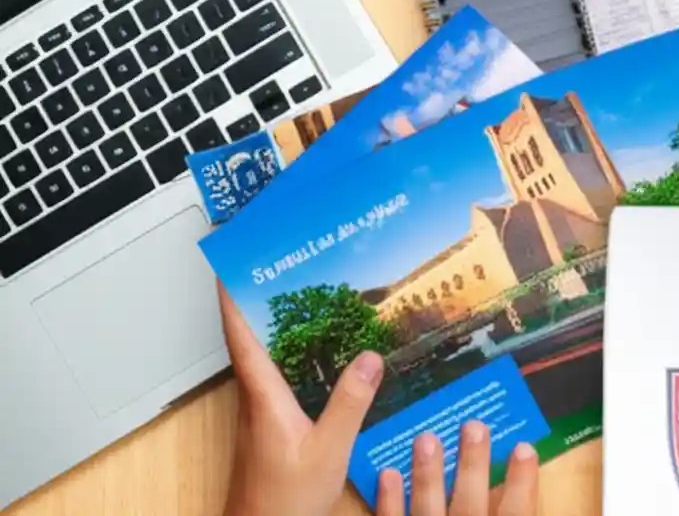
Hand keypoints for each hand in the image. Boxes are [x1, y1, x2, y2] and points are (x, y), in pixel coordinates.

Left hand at [218, 284, 384, 515]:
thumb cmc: (284, 500)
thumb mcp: (328, 450)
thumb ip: (349, 404)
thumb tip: (368, 357)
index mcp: (263, 396)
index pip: (241, 336)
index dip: (234, 298)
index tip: (231, 264)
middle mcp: (255, 399)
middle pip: (251, 340)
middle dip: (262, 303)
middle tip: (284, 270)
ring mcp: (260, 414)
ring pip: (265, 360)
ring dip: (280, 331)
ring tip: (310, 302)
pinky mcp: (269, 427)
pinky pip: (278, 380)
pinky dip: (294, 360)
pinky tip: (323, 361)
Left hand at [374, 422, 539, 515]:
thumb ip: (508, 511)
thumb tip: (514, 473)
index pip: (515, 514)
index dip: (522, 482)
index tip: (524, 447)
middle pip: (470, 505)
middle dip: (472, 464)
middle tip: (474, 425)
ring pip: (427, 510)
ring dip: (427, 473)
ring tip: (426, 437)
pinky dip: (389, 500)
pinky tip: (388, 472)